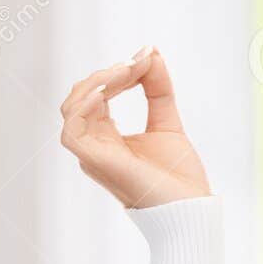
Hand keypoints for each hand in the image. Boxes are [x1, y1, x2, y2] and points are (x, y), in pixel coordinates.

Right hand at [59, 46, 210, 208]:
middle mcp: (94, 144)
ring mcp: (91, 153)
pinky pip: (72, 128)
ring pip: (72, 107)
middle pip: (83, 97)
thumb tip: (152, 54)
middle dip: (111, 73)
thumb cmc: (178, 176)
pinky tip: (109, 90)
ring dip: (99, 82)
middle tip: (140, 60)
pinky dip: (85, 104)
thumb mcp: (167, 122)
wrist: (190, 209)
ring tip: (128, 69)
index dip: (118, 72)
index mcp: (106, 137)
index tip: (146, 55)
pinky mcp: (94, 161)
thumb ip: (158, 90)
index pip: (98, 95)